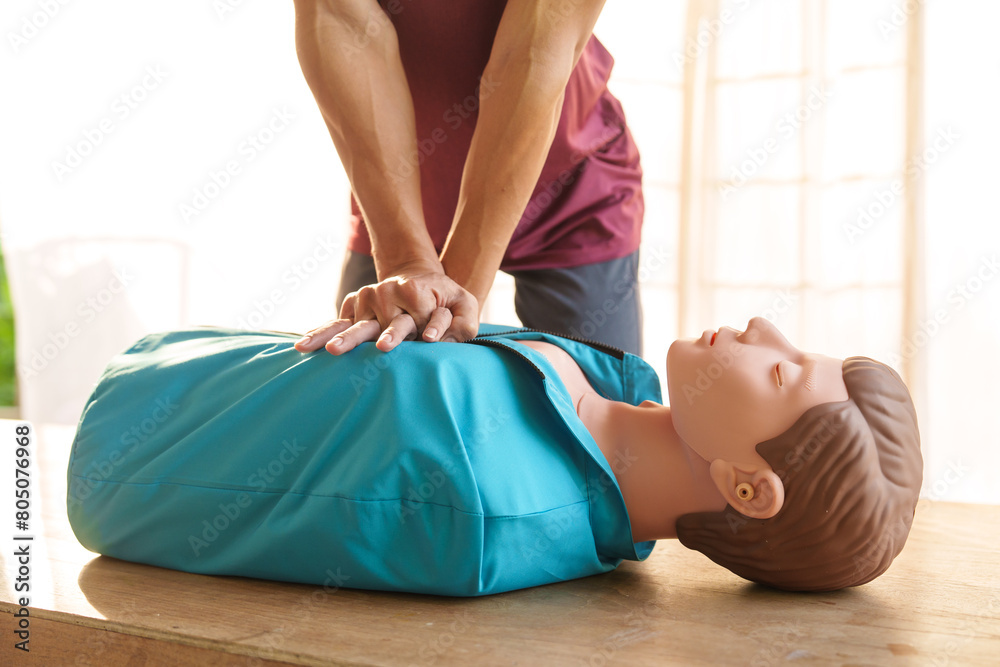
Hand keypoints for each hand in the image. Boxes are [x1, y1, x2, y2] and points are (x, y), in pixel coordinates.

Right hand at [294, 263, 479, 354]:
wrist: (421, 279)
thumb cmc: (446, 300)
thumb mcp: (465, 306)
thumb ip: (463, 322)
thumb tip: (435, 340)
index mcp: (415, 292)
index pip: (418, 321)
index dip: (423, 334)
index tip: (427, 342)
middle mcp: (387, 294)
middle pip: (381, 321)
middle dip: (372, 336)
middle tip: (373, 348)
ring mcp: (368, 299)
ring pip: (352, 323)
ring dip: (334, 336)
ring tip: (320, 350)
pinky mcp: (354, 305)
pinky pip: (336, 322)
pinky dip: (320, 332)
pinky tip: (304, 345)